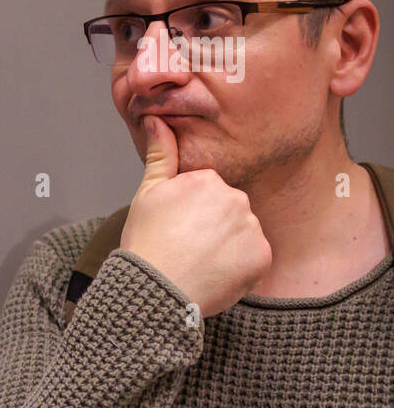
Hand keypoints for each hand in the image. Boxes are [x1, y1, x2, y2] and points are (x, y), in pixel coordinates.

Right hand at [119, 115, 272, 317]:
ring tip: (200, 261)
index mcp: (208, 179)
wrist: (155, 289)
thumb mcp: (147, 193)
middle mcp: (236, 199)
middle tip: (187, 246)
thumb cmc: (146, 241)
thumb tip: (157, 118)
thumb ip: (161, 155)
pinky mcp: (262, 257)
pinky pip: (255, 258)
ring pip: (243, 233)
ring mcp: (251, 228)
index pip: (210, 192)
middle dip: (214, 226)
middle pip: (230, 210)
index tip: (177, 227)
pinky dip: (240, 267)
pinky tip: (215, 273)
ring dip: (228, 247)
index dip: (192, 211)